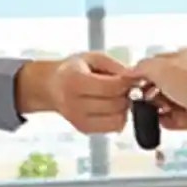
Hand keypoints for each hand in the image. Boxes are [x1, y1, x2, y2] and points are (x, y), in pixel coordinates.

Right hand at [18, 52, 136, 133]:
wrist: (52, 87)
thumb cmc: (74, 70)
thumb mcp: (92, 58)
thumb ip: (115, 66)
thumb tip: (135, 77)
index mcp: (74, 80)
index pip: (111, 87)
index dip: (127, 82)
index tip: (130, 76)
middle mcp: (74, 103)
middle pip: (115, 104)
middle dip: (126, 94)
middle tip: (124, 86)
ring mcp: (78, 119)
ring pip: (117, 119)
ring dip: (123, 107)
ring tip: (117, 96)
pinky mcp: (84, 129)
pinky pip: (113, 127)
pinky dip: (118, 117)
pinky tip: (111, 106)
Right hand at [132, 47, 186, 139]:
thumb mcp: (159, 68)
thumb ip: (142, 67)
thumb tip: (131, 71)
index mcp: (184, 57)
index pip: (157, 63)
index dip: (142, 72)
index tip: (131, 82)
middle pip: (161, 85)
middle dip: (149, 93)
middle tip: (140, 97)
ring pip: (166, 103)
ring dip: (156, 108)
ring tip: (152, 110)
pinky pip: (174, 119)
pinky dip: (166, 121)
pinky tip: (161, 121)